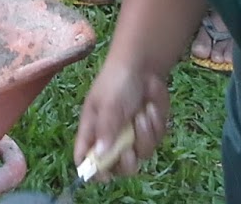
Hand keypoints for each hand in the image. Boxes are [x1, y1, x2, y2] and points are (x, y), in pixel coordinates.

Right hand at [74, 56, 169, 178]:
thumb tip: (99, 157)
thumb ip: (105, 129)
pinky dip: (155, 126)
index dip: (92, 170)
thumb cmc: (117, 81)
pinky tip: (151, 109)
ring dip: (144, 136)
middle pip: (117, 167)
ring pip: (140, 156)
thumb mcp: (108, 103)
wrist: (144, 66)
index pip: (85, 158)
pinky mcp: (150, 133)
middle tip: (129, 150)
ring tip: (142, 113)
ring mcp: (132, 137)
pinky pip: (155, 142)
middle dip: (125, 161)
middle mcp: (111, 139)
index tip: (104, 174)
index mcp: (93, 130)